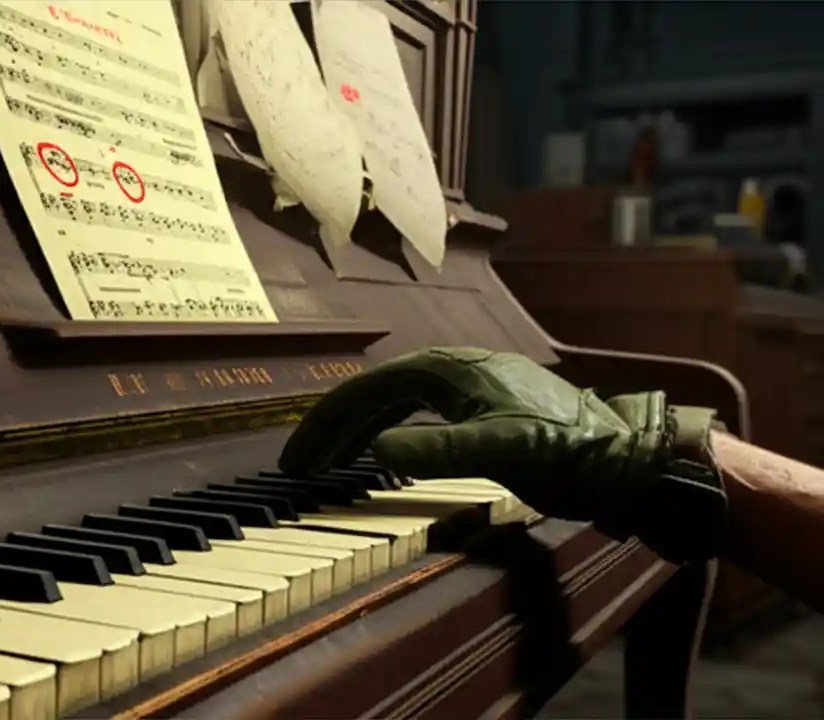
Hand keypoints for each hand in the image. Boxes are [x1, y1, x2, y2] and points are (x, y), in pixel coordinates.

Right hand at [278, 347, 726, 562]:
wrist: (623, 454)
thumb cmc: (565, 448)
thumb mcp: (499, 451)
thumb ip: (436, 450)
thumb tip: (375, 449)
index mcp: (445, 368)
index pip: (364, 390)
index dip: (325, 424)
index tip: (296, 457)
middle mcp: (449, 369)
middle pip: (372, 394)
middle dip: (331, 429)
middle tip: (300, 465)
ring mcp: (464, 387)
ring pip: (391, 403)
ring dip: (355, 432)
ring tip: (327, 464)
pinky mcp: (478, 408)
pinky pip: (413, 413)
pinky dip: (385, 434)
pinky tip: (379, 456)